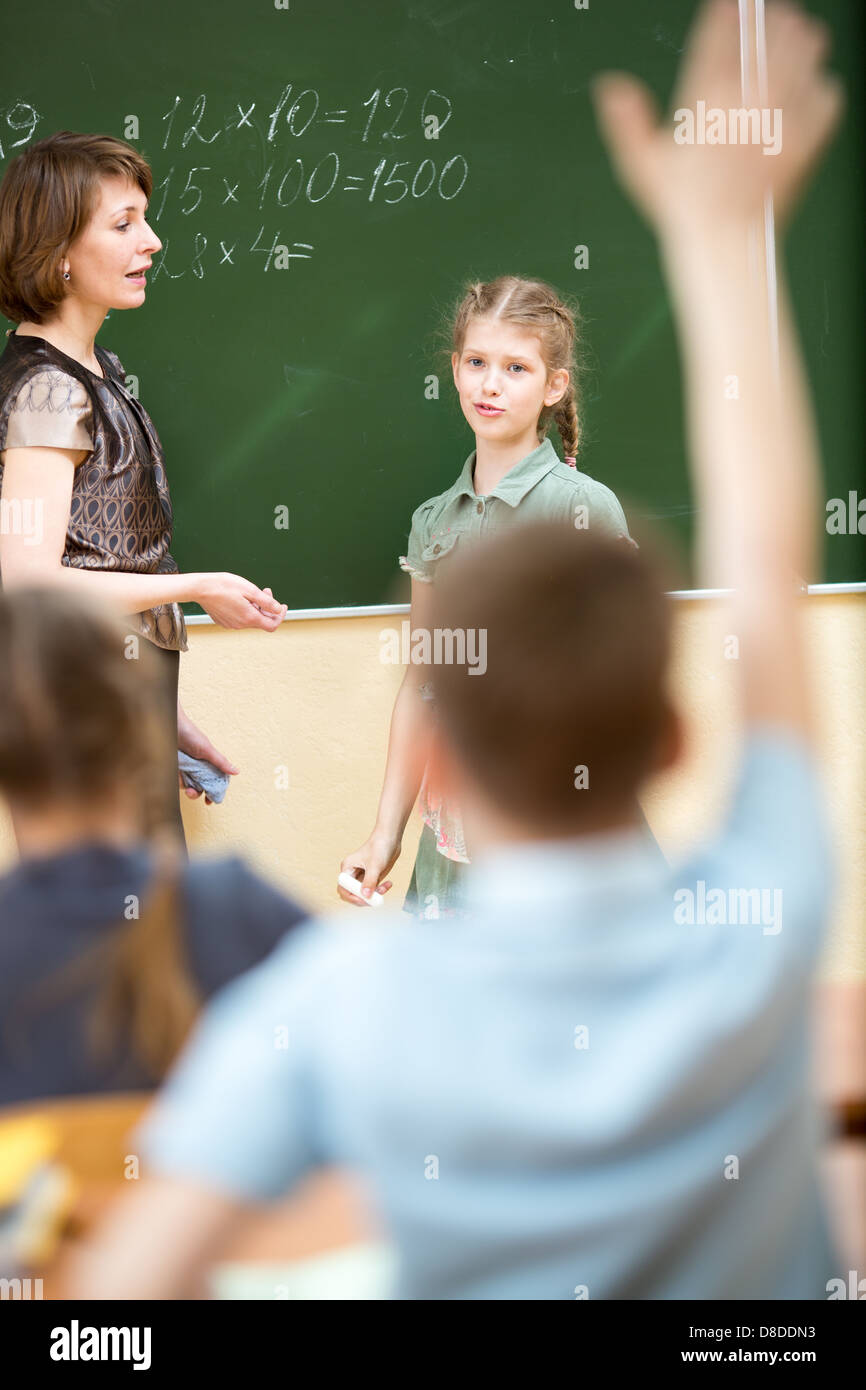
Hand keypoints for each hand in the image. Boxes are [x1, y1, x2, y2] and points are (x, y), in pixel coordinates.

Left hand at [177, 702, 238, 804]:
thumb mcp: (206, 749)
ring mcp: (184, 768)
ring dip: (184, 786)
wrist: (169, 725)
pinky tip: (175, 771)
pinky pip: (174, 779)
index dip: (212, 792)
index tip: (210, 801)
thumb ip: (220, 762)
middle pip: (198, 787)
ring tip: (182, 780)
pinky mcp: (172, 768)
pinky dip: (175, 778)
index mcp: (208, 763)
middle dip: (196, 793)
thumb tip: (236, 771)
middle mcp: (196, 767)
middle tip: (192, 792)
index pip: (213, 781)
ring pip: (186, 785)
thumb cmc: (190, 734)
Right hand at [196, 573, 287, 630]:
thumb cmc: (224, 585)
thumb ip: (267, 602)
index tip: (283, 607)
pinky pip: (240, 618)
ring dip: (257, 608)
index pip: (272, 625)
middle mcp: (240, 625)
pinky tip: (241, 598)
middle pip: (262, 621)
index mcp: (249, 618)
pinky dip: (246, 610)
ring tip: (252, 593)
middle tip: (265, 592)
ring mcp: (231, 624)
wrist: (200, 588)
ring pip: (251, 619)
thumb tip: (279, 610)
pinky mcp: (224, 621)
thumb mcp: (250, 590)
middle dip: (268, 608)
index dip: (281, 617)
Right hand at [338, 832, 399, 906]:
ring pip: (364, 894)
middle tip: (376, 898)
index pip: (343, 888)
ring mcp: (362, 876)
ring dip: (374, 894)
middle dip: (364, 898)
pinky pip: (373, 890)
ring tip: (385, 888)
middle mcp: (352, 873)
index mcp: (347, 868)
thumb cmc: (380, 846)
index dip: (352, 896)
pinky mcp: (371, 877)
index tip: (364, 898)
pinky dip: (380, 890)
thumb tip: (365, 895)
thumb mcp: (375, 865)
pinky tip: (388, 884)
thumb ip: (370, 881)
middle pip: (352, 893)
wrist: (391, 838)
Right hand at [591, 0, 842, 239]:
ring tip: (793, 42)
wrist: (726, 244)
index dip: (726, 12)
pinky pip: (829, 91)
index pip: (721, 31)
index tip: (728, 7)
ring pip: (806, 49)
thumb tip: (610, 86)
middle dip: (768, 21)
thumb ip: (627, 121)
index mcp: (708, 99)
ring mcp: (784, 115)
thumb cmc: (684, 209)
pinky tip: (809, 90)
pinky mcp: (810, 136)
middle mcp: (749, 99)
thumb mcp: (642, 166)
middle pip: (771, 29)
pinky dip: (821, 86)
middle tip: (767, 22)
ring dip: (799, 41)